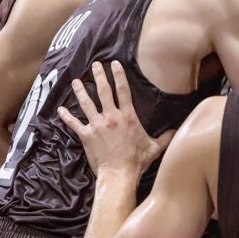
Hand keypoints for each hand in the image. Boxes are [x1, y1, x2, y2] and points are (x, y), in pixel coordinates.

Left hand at [56, 61, 173, 174]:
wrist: (118, 174)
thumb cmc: (137, 161)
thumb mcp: (155, 148)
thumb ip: (166, 137)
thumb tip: (178, 131)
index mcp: (128, 117)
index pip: (123, 90)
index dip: (119, 75)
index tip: (114, 64)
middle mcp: (111, 117)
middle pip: (103, 91)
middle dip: (99, 76)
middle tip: (95, 65)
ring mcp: (97, 125)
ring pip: (86, 103)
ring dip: (80, 91)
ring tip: (76, 81)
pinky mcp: (86, 135)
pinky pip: (74, 123)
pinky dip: (66, 116)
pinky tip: (60, 109)